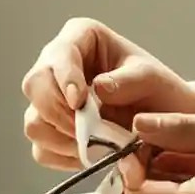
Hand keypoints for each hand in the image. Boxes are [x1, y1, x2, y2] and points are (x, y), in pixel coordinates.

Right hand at [21, 17, 194, 176]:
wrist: (160, 119)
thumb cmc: (156, 89)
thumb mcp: (152, 79)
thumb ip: (129, 80)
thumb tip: (99, 87)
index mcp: (81, 37)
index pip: (60, 53)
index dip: (65, 78)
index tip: (79, 101)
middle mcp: (57, 65)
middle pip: (35, 86)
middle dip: (61, 113)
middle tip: (88, 131)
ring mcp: (48, 99)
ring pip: (34, 121)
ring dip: (64, 139)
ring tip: (98, 144)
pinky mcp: (48, 130)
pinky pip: (42, 149)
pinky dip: (66, 156)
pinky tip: (92, 153)